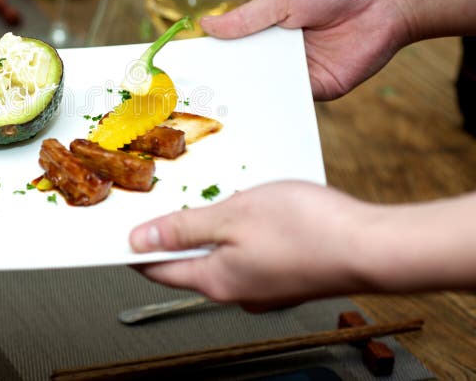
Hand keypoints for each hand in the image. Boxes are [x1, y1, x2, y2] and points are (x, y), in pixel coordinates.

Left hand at [129, 181, 374, 311]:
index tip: (117, 233)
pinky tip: (248, 210)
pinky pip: (245, 254)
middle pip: (186, 262)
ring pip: (218, 256)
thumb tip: (139, 242)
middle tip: (162, 201)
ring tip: (208, 198)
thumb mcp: (232, 217)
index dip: (133, 249)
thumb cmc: (307, 230)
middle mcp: (235, 291)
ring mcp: (261, 287)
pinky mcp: (283, 276)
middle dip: (171, 233)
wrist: (372, 247)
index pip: (156, 269)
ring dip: (207, 229)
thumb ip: (183, 229)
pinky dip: (236, 233)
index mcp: (214, 280)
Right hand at [201, 0, 411, 100]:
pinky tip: (254, 113)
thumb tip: (204, 25)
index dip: (211, 57)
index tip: (185, 69)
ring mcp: (297, 73)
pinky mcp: (317, 89)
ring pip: (263, 90)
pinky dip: (274, 107)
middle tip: (194, 96)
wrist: (386, 1)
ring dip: (245, 97)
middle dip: (223, 82)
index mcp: (265, 28)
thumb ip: (246, 17)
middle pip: (243, 72)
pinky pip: (290, 101)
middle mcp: (277, 53)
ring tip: (217, 108)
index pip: (231, 47)